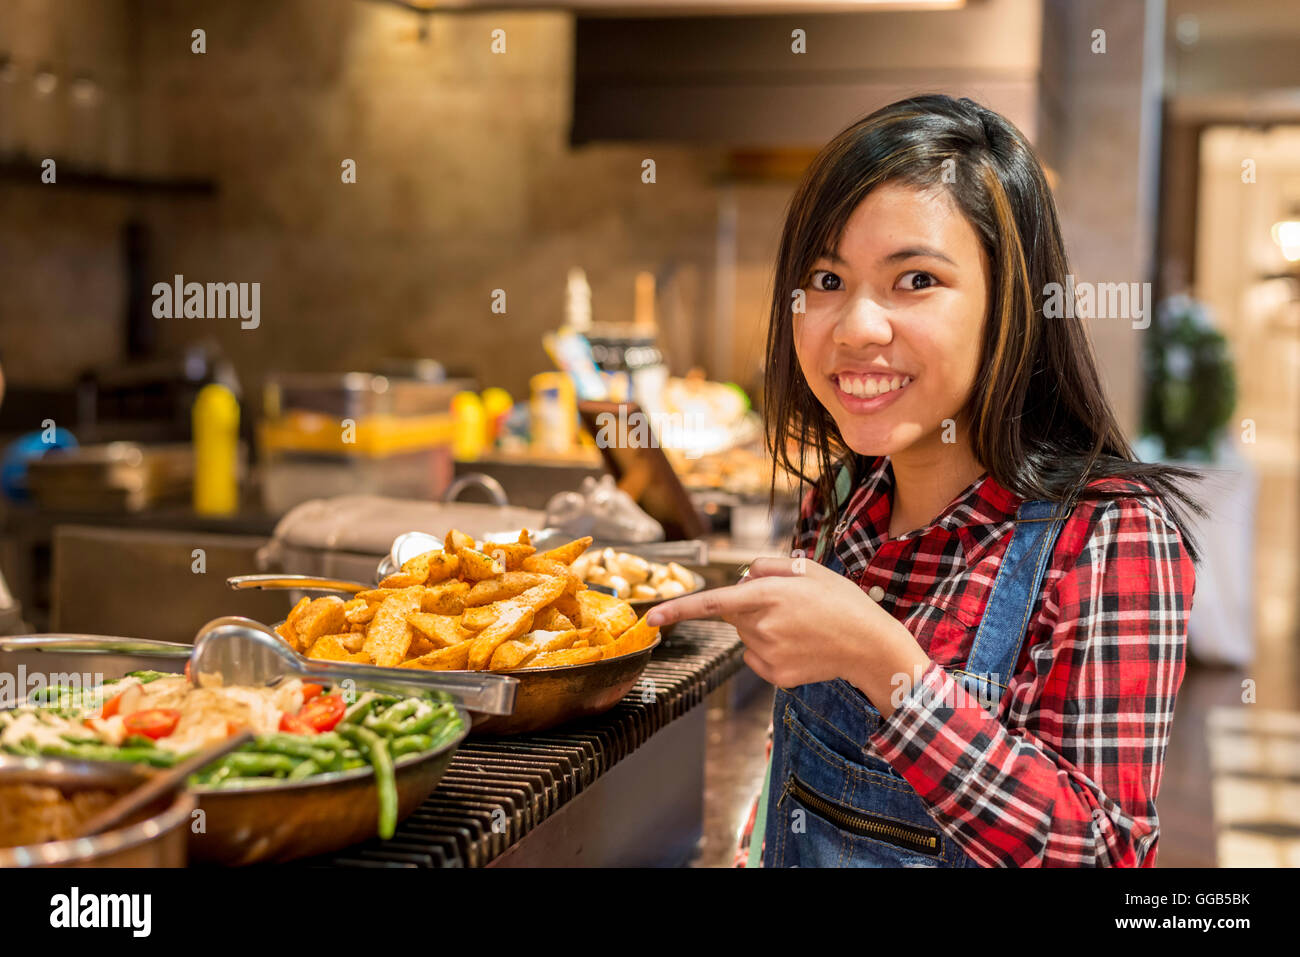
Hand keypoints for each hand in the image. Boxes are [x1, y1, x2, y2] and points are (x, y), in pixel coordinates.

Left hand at [646, 557, 933, 717]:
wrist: (870, 646)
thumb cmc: (840, 602)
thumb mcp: (808, 568)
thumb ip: (766, 566)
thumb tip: (742, 579)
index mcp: (767, 596)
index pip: (711, 603)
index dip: (677, 610)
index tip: (650, 620)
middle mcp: (761, 626)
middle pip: (735, 615)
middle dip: (751, 607)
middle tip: (791, 607)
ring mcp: (768, 655)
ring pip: (747, 637)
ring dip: (763, 628)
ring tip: (802, 627)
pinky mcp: (776, 676)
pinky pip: (757, 658)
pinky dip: (771, 650)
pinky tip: (800, 646)